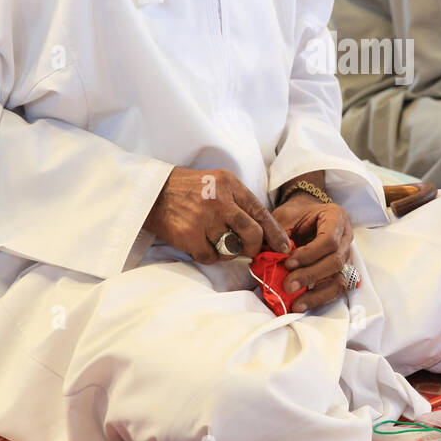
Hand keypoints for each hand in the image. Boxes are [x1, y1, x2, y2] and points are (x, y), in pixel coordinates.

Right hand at [144, 167, 289, 264]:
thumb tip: (264, 232)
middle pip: (252, 234)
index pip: (261, 213)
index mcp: (230, 186)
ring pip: (232, 249)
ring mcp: (203, 219)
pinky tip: (200, 242)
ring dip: (228, 251)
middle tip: (250, 251)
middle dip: (255, 247)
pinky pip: (211, 257)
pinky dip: (209, 255)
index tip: (284, 248)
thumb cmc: (193, 189)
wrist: (155, 192)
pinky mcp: (189, 236)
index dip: (276, 234)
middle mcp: (219, 201)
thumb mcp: (221, 183)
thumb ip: (241, 203)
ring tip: (216, 240)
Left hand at [272, 196, 354, 312]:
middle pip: (335, 261)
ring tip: (297, 304)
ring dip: (317, 294)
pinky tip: (303, 304)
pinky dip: (319, 298)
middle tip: (288, 285)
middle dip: (310, 276)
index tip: (288, 263)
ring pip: (339, 279)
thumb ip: (279, 233)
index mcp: (336, 218)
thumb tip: (269, 257)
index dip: (309, 255)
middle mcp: (346, 238)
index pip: (329, 240)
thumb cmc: (297, 214)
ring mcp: (346, 257)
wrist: (307, 215)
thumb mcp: (285, 215)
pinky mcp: (341, 272)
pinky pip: (336, 289)